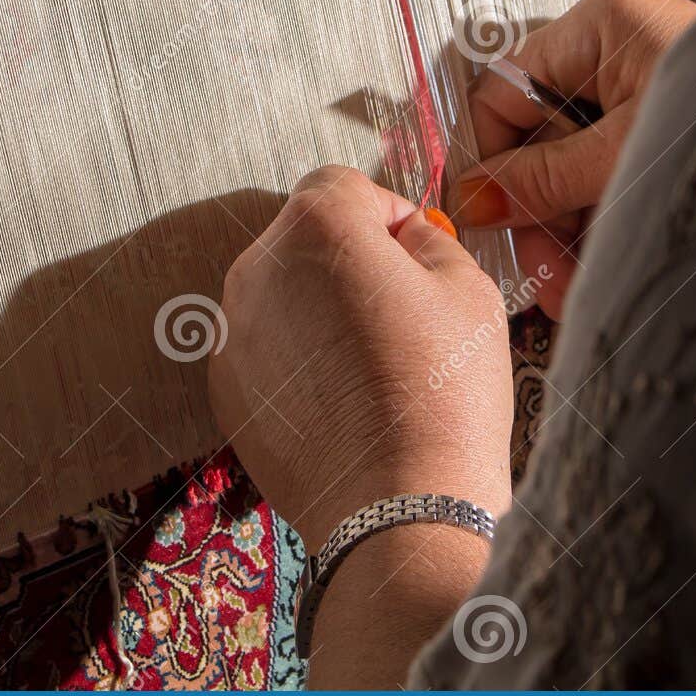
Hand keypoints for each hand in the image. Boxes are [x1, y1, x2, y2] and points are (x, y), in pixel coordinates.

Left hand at [208, 166, 513, 553]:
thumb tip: (406, 234)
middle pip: (304, 237)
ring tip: (376, 361)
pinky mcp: (226, 389)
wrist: (401, 511)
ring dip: (321, 307)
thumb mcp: (469, 289)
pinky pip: (265, 348)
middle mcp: (256, 271)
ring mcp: (232, 332)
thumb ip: (429, 238)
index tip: (415, 248)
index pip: (342, 184)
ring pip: (282, 292)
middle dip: (350, 259)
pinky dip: (298, 358)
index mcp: (315, 228)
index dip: (386, 210)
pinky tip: (345, 397)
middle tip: (404, 309)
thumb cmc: (442, 398)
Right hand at [449, 0, 695, 318]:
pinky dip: (600, 226)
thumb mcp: (621, 158)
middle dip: (534, 210)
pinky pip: (612, 180)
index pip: (503, 86)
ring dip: (564, 232)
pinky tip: (599, 271)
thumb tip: (477, 194)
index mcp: (603, 24)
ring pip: (573, 166)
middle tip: (536, 267)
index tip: (478, 212)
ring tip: (571, 287)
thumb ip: (541, 177)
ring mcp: (648, 94)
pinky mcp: (672, 135)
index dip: (485, 154)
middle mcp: (622, 51)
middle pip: (538, 134)